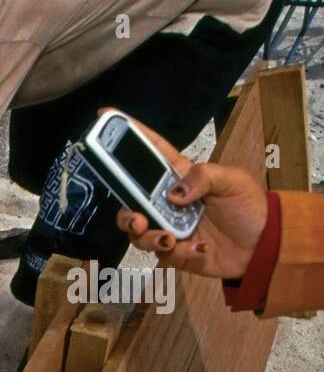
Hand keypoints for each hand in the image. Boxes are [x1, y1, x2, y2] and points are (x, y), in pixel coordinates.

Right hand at [108, 112, 267, 280]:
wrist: (264, 246)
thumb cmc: (249, 207)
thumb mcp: (233, 180)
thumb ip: (203, 177)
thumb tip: (173, 193)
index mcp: (181, 177)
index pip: (152, 153)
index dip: (131, 135)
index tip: (107, 117)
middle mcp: (169, 202)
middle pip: (131, 202)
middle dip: (127, 213)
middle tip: (138, 219)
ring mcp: (170, 227)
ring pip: (138, 232)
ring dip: (148, 237)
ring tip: (169, 240)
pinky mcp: (175, 251)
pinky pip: (161, 255)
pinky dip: (178, 252)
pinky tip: (198, 248)